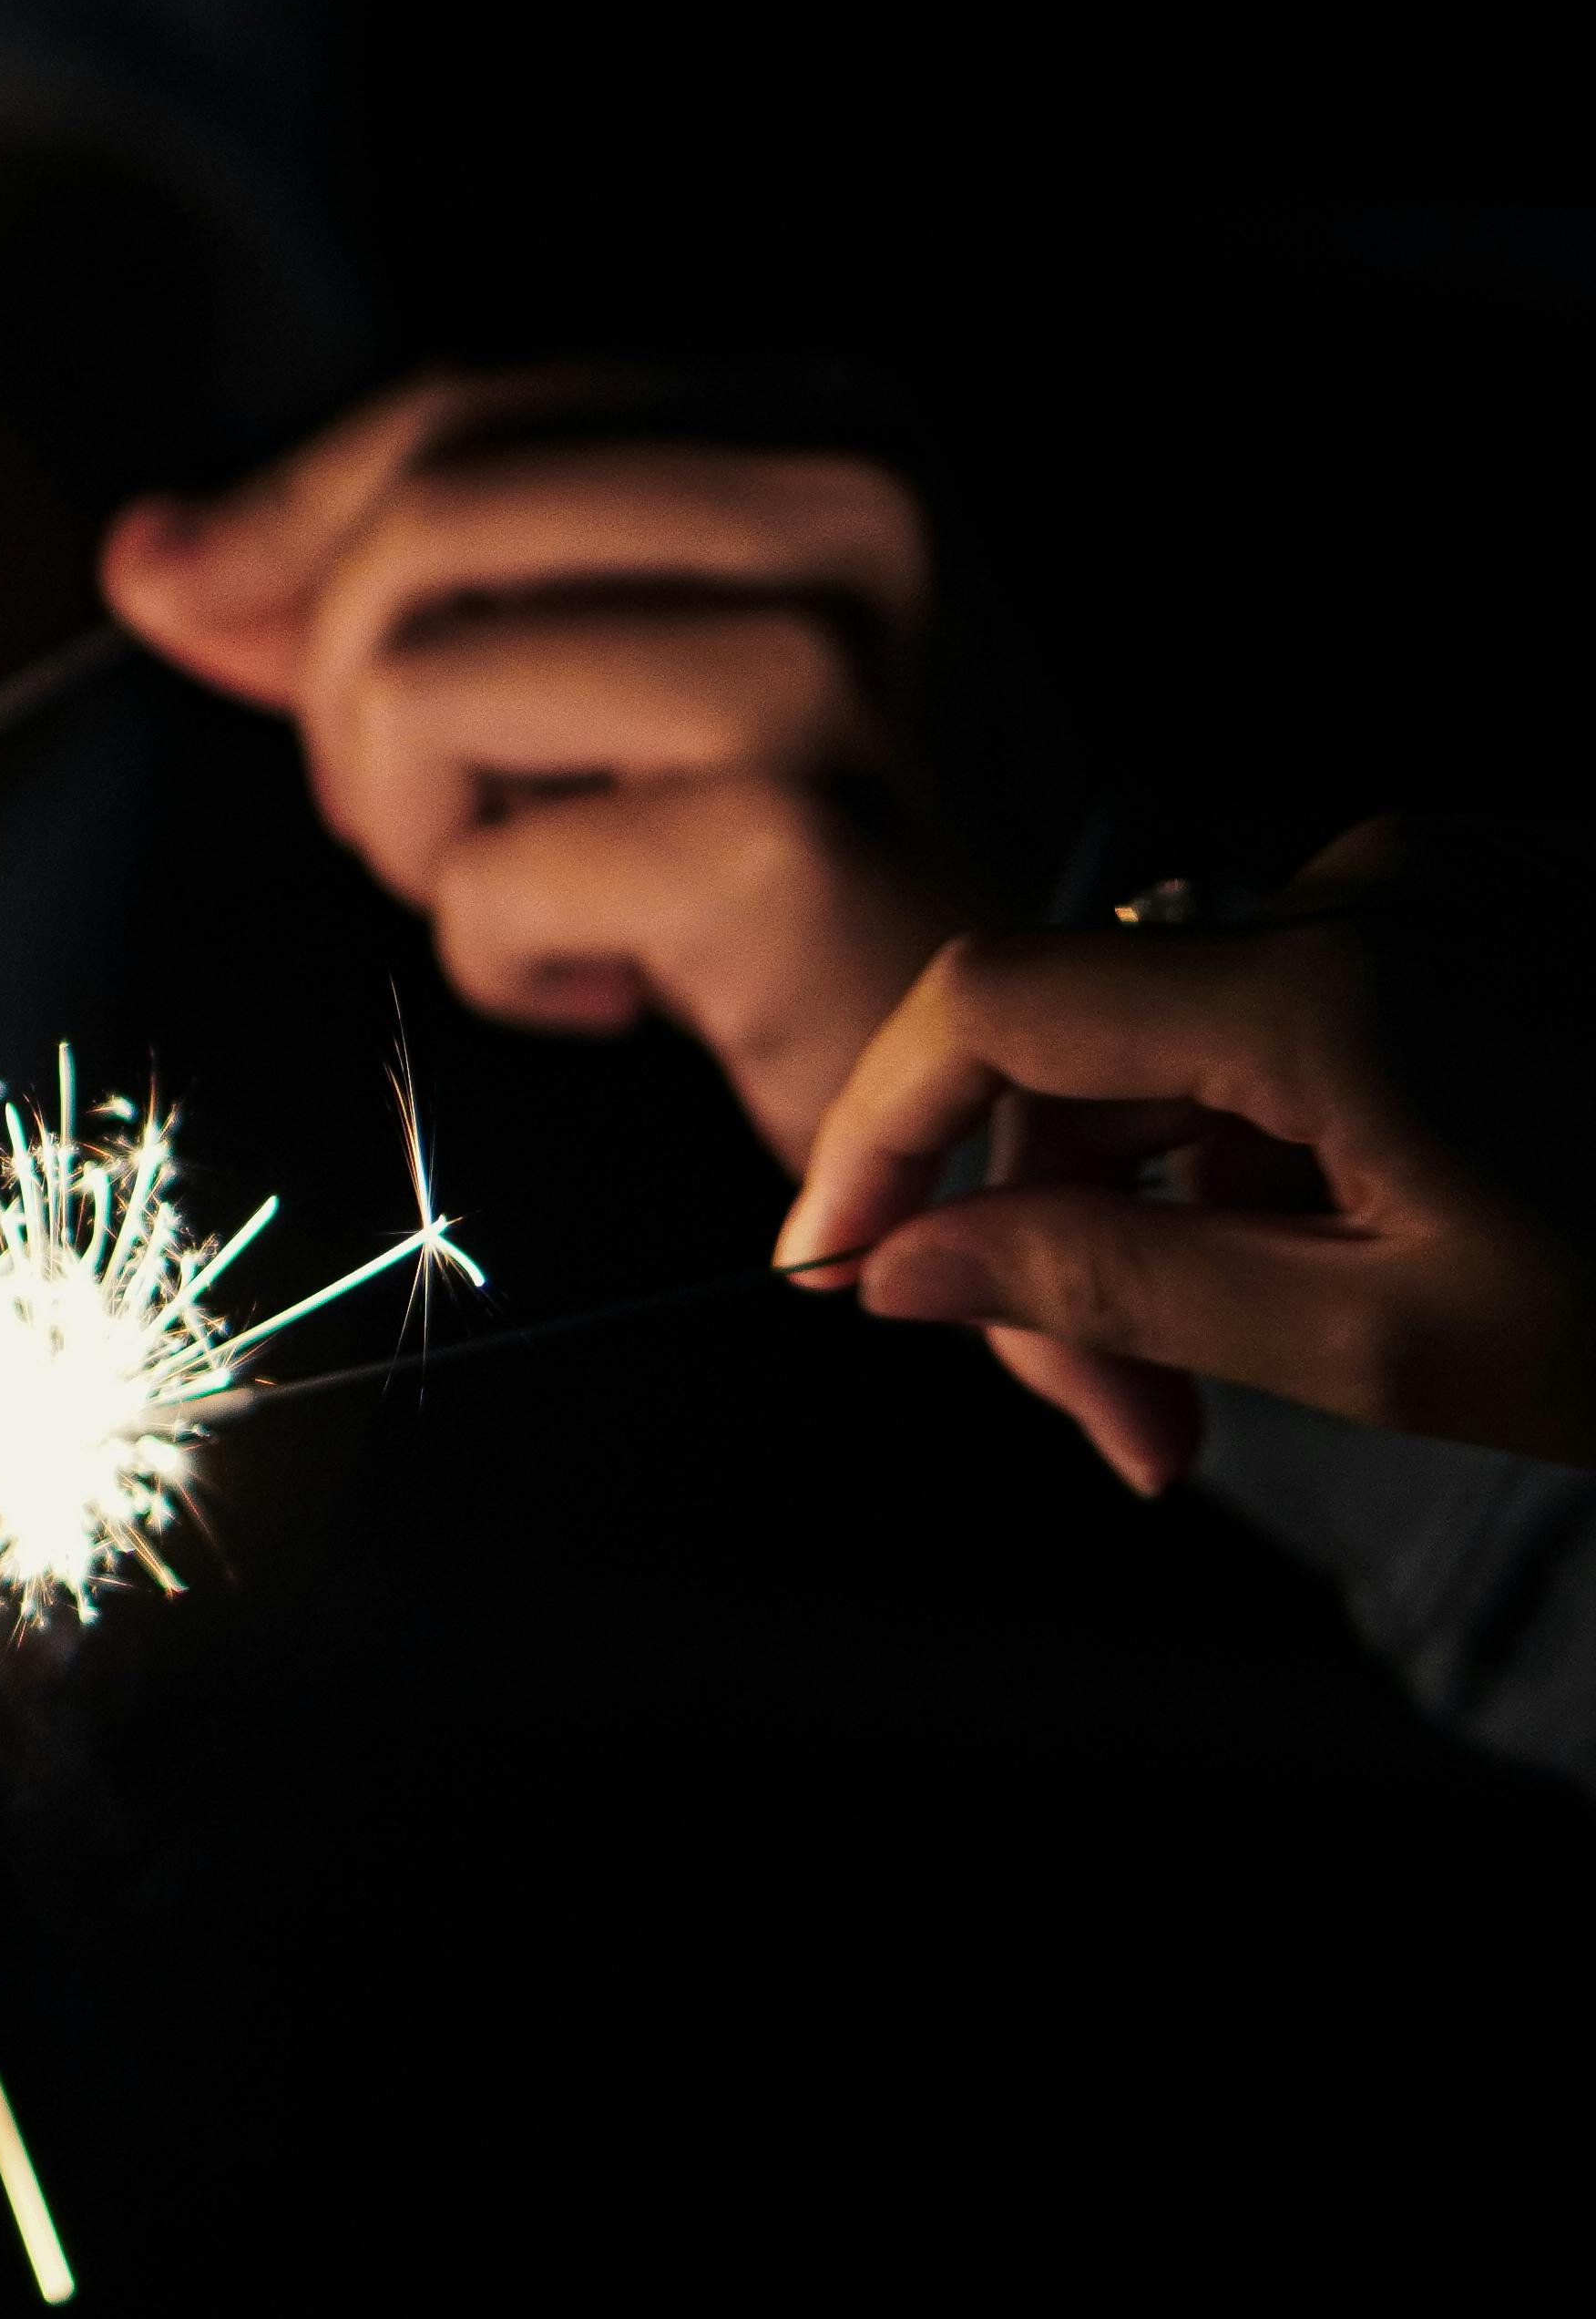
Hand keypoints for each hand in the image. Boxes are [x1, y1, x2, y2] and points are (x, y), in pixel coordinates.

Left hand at [104, 373, 950, 1167]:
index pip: (464, 419)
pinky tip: (622, 990)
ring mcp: (830, 672)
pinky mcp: (787, 843)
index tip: (175, 597)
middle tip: (427, 828)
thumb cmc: (803, 866)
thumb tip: (151, 552)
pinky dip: (499, 963)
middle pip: (418, 534)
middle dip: (343, 703)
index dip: (284, 522)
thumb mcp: (616, 686)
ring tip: (537, 902)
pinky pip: (488, 880)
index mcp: (825, 428)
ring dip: (415, 838)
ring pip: (418, 691)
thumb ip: (407, 600)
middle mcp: (851, 513)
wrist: (1007, 1071)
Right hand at [771, 828, 1595, 1489]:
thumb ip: (1109, 1284)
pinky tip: (1334, 1259)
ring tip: (1231, 1373)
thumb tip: (895, 1266)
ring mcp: (1441, 886)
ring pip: (1180, 1044)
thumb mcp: (1376, 1344)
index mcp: (1330, 989)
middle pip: (1084, 1041)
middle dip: (1043, 1227)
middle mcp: (1370, 895)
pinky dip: (1260, 1147)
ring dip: (1156, 1205)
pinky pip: (1286, 1016)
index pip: (991, 1009)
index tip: (829, 1268)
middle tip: (1115, 1432)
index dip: (877, 1136)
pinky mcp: (1489, 906)